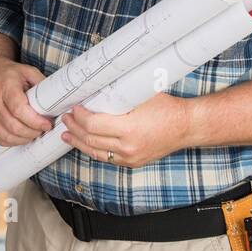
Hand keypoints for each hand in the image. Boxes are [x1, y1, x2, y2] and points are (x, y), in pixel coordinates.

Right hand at [0, 37, 52, 146]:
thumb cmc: (8, 73)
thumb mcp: (27, 71)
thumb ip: (42, 84)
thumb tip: (58, 99)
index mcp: (5, 86)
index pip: (19, 110)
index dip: (35, 121)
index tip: (47, 124)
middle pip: (14, 126)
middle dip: (32, 132)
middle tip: (42, 130)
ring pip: (6, 136)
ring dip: (23, 139)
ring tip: (33, 134)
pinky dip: (11, 142)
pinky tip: (20, 137)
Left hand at [60, 94, 191, 168]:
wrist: (186, 127)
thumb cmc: (167, 108)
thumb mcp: (141, 96)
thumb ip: (119, 95)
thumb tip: (97, 87)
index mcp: (129, 129)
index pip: (93, 124)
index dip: (79, 116)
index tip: (73, 108)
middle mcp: (128, 147)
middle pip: (90, 139)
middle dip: (74, 128)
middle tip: (65, 119)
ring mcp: (130, 157)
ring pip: (95, 152)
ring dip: (78, 142)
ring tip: (66, 135)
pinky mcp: (132, 162)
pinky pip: (106, 158)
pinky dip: (93, 150)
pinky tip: (84, 144)